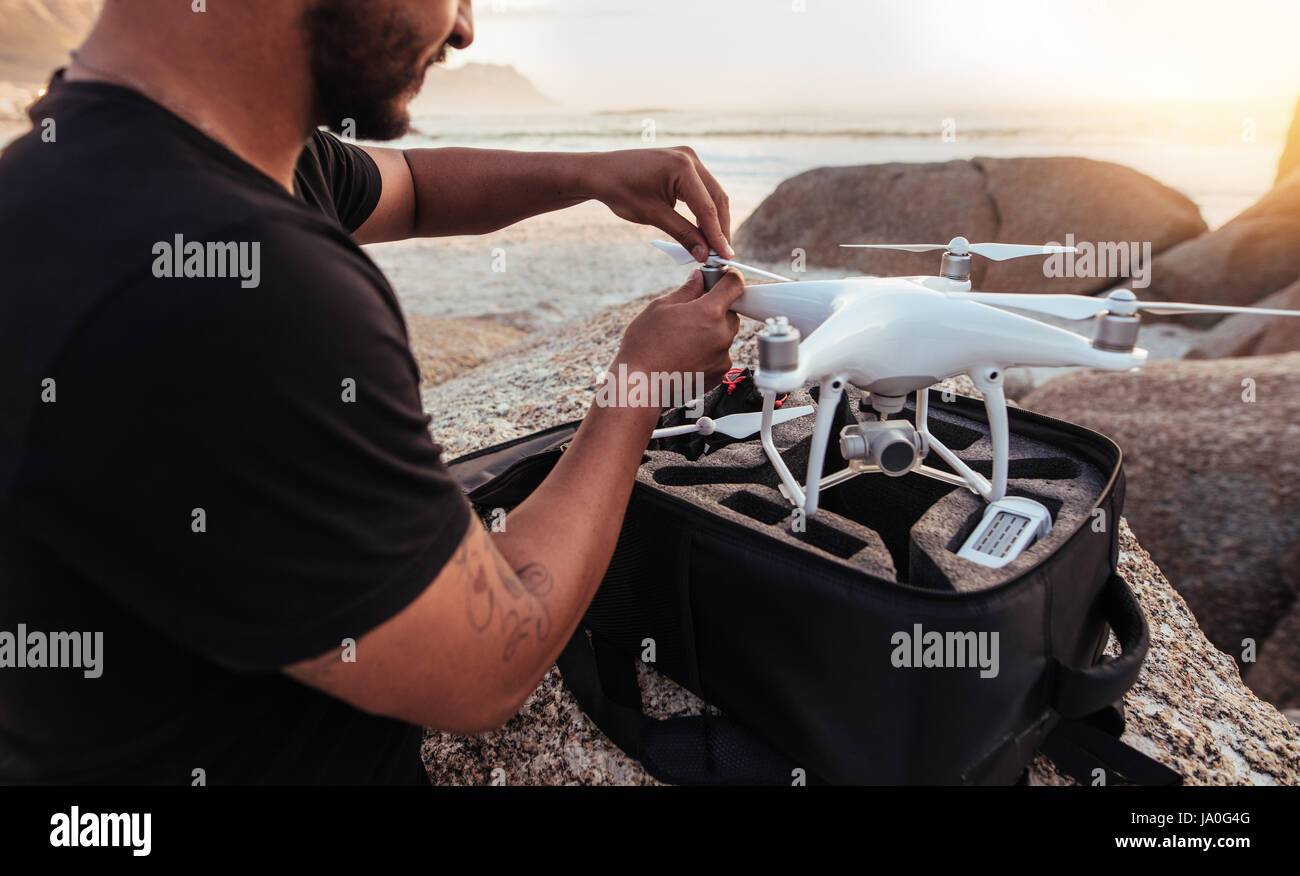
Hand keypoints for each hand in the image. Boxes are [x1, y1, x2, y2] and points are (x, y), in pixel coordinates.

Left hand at [577, 147, 732, 262]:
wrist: (600, 172)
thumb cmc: (621, 191)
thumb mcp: (653, 215)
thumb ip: (683, 233)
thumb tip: (705, 254)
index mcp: (682, 167)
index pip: (707, 207)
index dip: (717, 235)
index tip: (725, 257)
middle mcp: (690, 157)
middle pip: (716, 198)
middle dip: (720, 227)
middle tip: (723, 254)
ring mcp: (688, 157)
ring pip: (712, 193)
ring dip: (715, 219)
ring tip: (716, 245)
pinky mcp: (684, 162)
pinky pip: (702, 188)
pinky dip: (704, 208)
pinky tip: (705, 228)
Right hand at [614, 270, 742, 391]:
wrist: (639, 386)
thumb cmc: (644, 347)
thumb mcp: (660, 308)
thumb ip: (686, 290)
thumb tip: (698, 279)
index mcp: (709, 312)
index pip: (735, 284)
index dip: (730, 277)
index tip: (723, 278)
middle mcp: (722, 335)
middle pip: (731, 312)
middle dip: (716, 309)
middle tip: (692, 313)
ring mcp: (722, 357)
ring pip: (725, 335)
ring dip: (712, 331)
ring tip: (683, 338)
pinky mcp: (719, 374)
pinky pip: (720, 355)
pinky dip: (708, 352)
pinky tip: (685, 354)